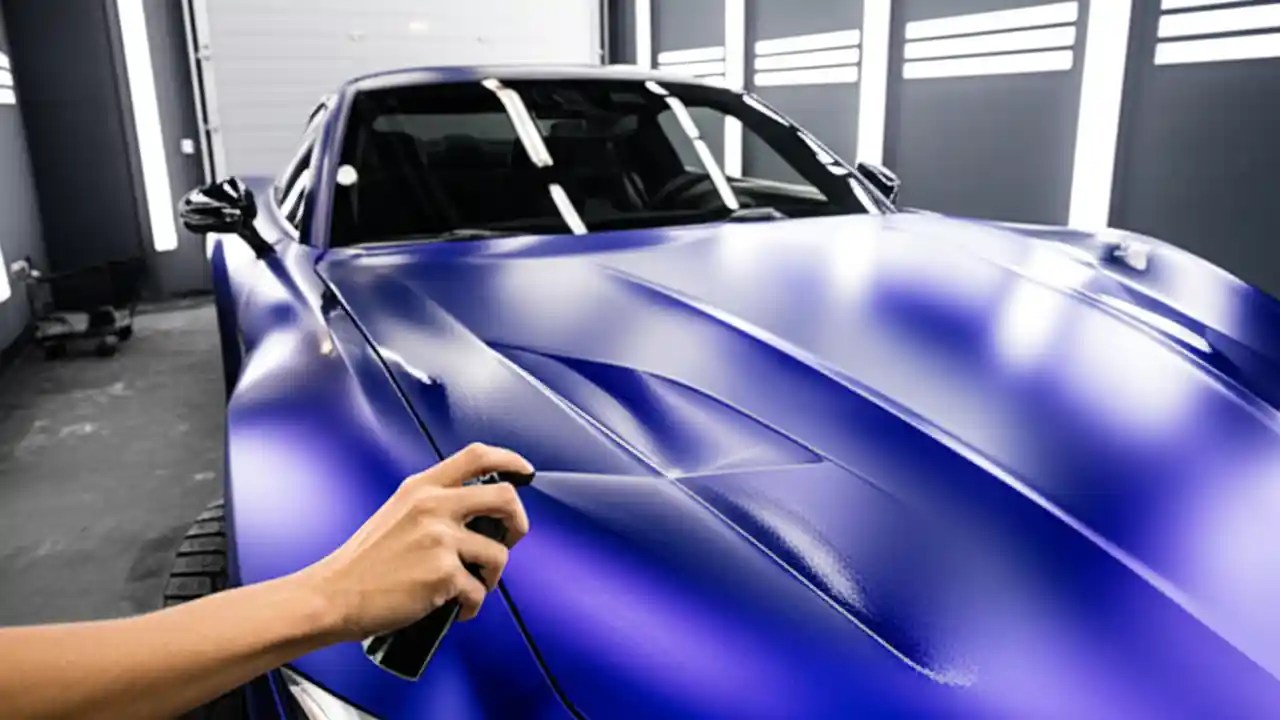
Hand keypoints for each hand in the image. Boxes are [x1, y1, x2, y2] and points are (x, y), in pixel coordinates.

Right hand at [298, 443, 533, 640]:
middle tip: (509, 539)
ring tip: (471, 586)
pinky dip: (472, 606)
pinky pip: (478, 592)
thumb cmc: (364, 563)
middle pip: (505, 497)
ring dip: (492, 576)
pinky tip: (456, 609)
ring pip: (498, 553)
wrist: (334, 596)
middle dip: (519, 521)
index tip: (524, 471)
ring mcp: (439, 539)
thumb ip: (433, 505)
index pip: (476, 456)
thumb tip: (477, 517)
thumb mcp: (397, 513)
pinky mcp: (442, 574)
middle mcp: (433, 506)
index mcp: (421, 487)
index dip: (509, 460)